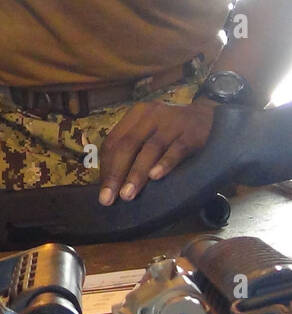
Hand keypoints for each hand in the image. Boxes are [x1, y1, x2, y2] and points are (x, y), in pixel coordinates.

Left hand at [96, 99, 216, 204]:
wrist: (209, 115)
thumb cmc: (171, 129)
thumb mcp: (149, 130)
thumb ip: (132, 147)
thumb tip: (111, 180)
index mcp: (136, 115)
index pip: (113, 141)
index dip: (106, 167)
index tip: (102, 190)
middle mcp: (151, 116)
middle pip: (127, 145)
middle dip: (116, 174)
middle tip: (108, 198)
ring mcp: (172, 123)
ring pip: (149, 149)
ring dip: (136, 174)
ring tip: (127, 195)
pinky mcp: (192, 133)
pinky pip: (176, 150)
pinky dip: (164, 163)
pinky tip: (155, 177)